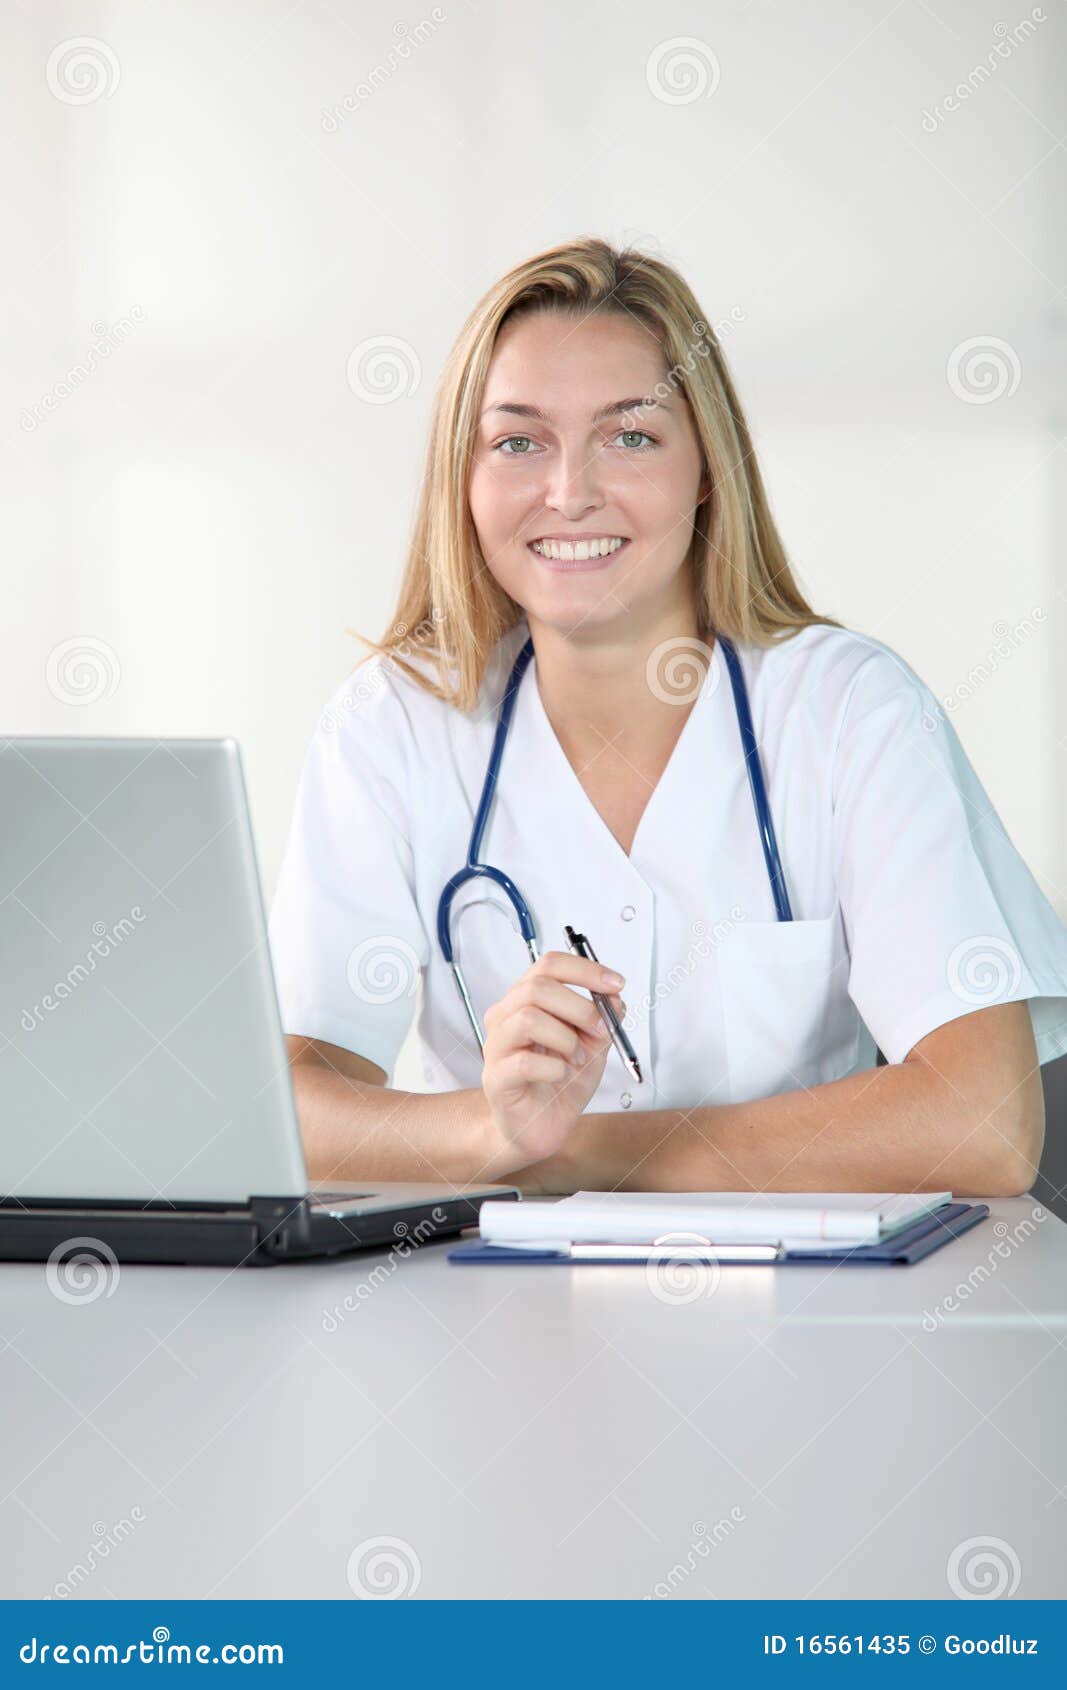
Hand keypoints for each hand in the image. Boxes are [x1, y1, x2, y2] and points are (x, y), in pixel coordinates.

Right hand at [480, 950, 625, 1172]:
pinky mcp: (496, 1078)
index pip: (549, 965)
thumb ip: (604, 1020)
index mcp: (526, 1001)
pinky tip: (560, 1075)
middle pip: (537, 987)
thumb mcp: (592, 1046)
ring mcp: (496, 1046)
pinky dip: (554, 1068)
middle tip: (599, 1030)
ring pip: (529, 1019)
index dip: (585, 970)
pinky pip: (524, 1062)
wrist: (539, 1127)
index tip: (615, 983)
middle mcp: (505, 1016)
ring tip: (576, 1058)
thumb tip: (616, 998)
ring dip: (566, 1039)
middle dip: (580, 1007)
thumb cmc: (559, 1083)